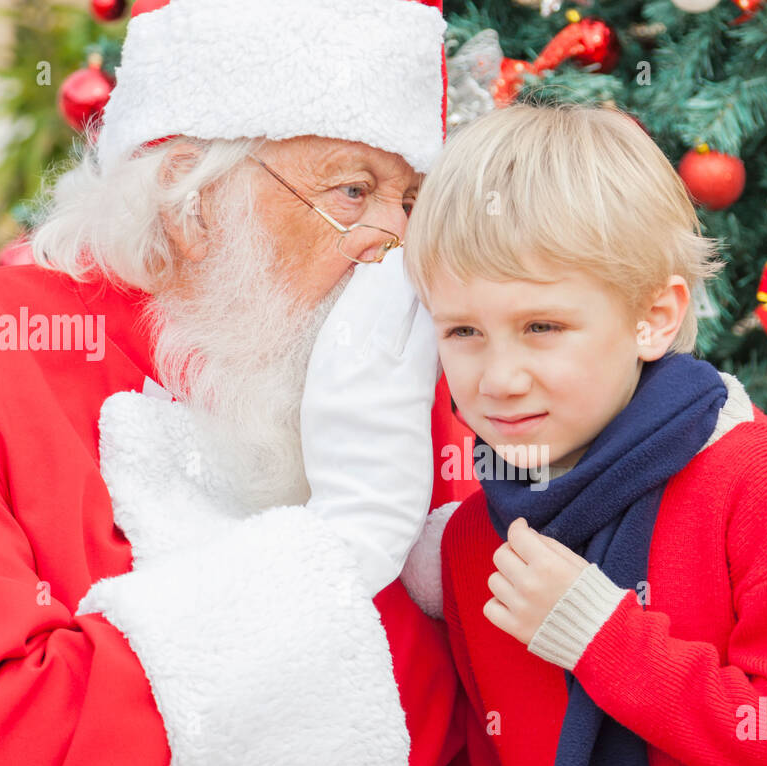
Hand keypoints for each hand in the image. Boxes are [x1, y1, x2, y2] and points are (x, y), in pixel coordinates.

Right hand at [300, 247, 439, 597]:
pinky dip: (425, 317)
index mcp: (325, 377)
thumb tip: (376, 357)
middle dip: (392, 274)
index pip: (349, 314)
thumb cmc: (357, 480)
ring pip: (392, 318)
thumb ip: (355, 386)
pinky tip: (441, 299)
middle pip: (369, 305)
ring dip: (411, 287)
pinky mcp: (394, 402)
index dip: (371, 285)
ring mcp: (365, 386)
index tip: (389, 262)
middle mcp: (340, 374)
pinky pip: (414, 345)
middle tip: (414, 243)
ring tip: (431, 260)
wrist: (354, 521)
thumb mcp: (341, 422)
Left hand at [483, 517, 590, 645]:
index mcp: (547, 565)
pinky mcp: (516, 628)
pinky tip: (514, 602)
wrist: (600, 635)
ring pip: (494, 580)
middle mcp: (530, 584)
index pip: (517, 537)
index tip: (521, 528)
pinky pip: (490, 608)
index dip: (518, 528)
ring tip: (522, 584)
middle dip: (511, 552)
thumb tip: (526, 533)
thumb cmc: (592, 595)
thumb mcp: (577, 563)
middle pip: (500, 556)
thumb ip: (549, 545)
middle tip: (522, 557)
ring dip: (506, 578)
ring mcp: (521, 607)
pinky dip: (499, 603)